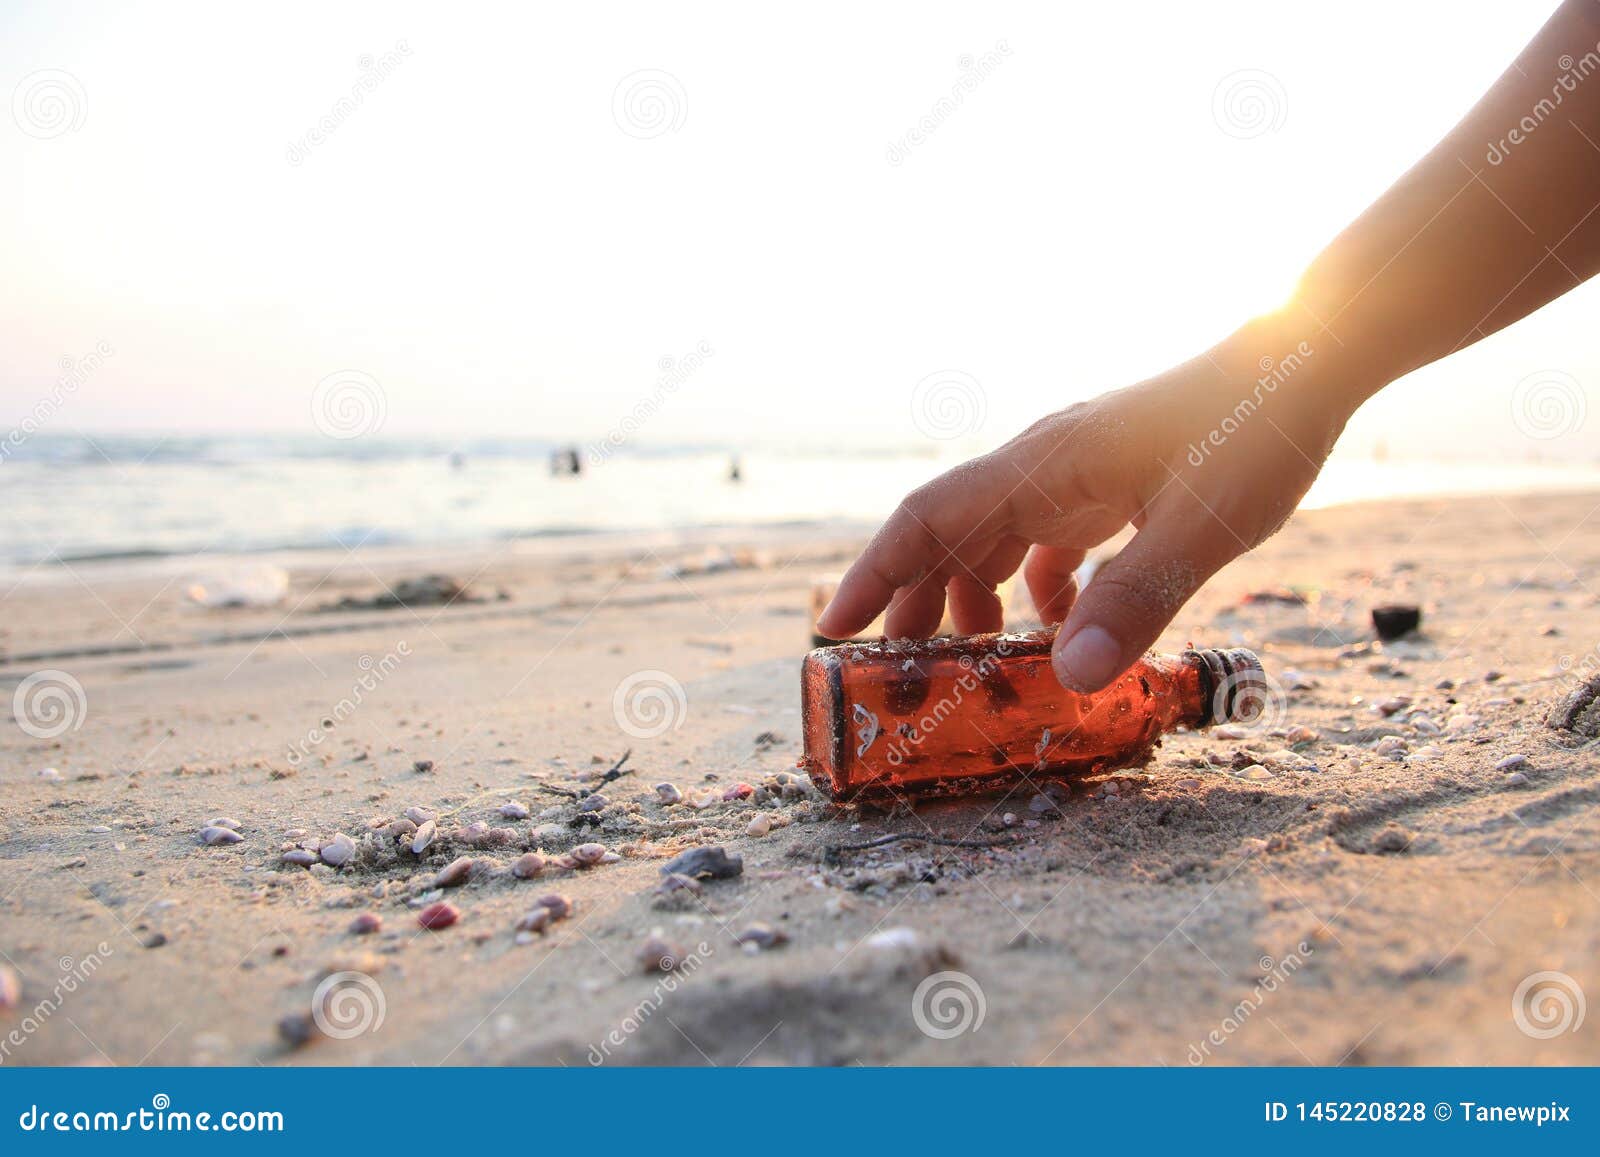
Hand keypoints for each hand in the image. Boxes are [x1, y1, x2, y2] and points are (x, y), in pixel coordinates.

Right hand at [816, 321, 1366, 690]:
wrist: (1309, 358)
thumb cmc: (1254, 428)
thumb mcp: (1201, 526)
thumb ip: (1136, 600)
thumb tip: (1069, 678)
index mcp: (1043, 467)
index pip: (927, 519)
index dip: (873, 574)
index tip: (831, 629)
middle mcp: (1044, 467)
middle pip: (949, 537)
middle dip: (915, 606)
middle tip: (901, 678)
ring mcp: (1075, 472)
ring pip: (995, 540)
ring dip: (974, 600)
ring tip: (978, 664)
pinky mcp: (1109, 482)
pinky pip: (1047, 541)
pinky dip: (1039, 590)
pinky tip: (1064, 626)